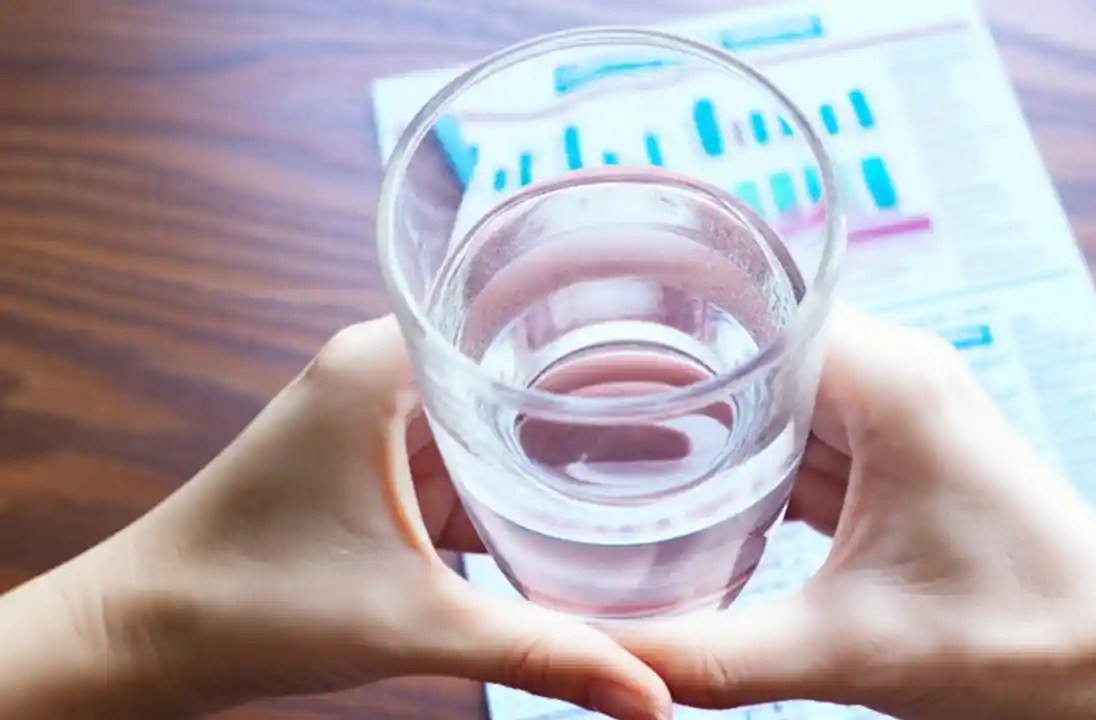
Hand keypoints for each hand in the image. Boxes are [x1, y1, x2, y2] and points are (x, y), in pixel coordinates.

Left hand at [0, 317, 670, 719]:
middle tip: (694, 414)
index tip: (678, 352)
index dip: (601, 332)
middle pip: (513, 365)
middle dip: (595, 397)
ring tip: (657, 459)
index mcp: (382, 367)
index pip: (516, 313)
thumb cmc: (240, 604)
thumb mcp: (416, 624)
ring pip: (492, 419)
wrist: (143, 639)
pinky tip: (573, 514)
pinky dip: (512, 490)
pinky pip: (464, 463)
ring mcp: (375, 421)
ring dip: (554, 449)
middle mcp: (380, 373)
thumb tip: (646, 692)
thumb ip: (541, 650)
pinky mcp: (373, 467)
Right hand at [615, 304, 1095, 718]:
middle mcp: (894, 377)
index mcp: (891, 384)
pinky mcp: (896, 455)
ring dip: (706, 407)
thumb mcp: (850, 651)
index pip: (755, 304)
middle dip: (669, 361)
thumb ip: (716, 655)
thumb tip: (611, 665)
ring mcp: (897, 414)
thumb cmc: (1024, 644)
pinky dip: (746, 452)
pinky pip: (801, 431)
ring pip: (776, 385)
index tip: (587, 324)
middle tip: (568, 388)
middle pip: (756, 336)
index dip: (667, 309)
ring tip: (606, 425)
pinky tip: (689, 479)